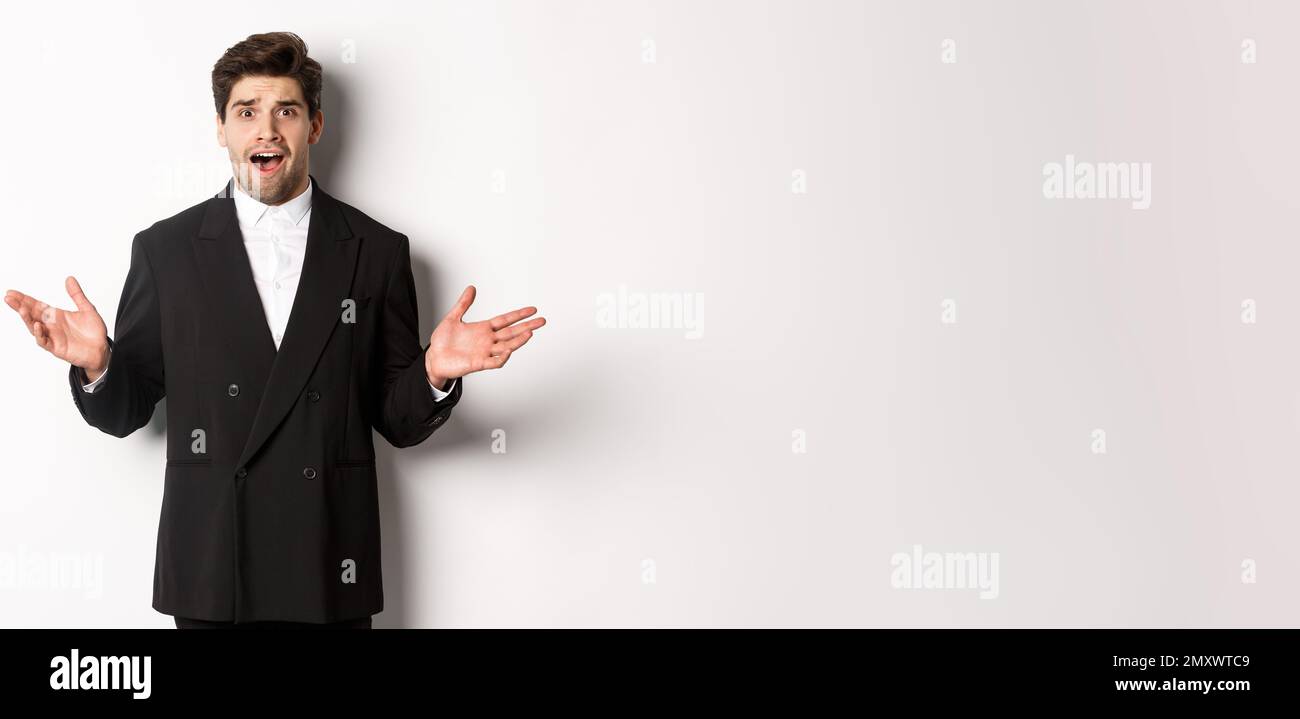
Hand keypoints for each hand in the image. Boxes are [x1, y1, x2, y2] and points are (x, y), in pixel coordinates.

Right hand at [5, 277, 110, 379]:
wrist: (102, 350)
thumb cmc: (93, 332)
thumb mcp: (87, 309)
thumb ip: (77, 295)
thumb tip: (70, 278)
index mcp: (56, 315)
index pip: (36, 305)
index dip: (24, 299)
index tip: (12, 292)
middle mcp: (51, 325)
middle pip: (31, 314)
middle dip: (19, 306)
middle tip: (9, 297)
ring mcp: (52, 337)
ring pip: (34, 327)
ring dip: (27, 319)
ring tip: (22, 309)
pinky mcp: (57, 347)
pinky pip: (44, 341)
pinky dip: (40, 334)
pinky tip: (37, 325)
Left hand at [425, 285, 545, 386]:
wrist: (434, 359)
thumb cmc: (443, 342)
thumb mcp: (452, 318)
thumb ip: (463, 304)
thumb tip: (471, 288)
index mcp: (483, 329)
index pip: (505, 320)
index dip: (518, 315)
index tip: (532, 310)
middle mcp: (487, 341)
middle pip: (511, 332)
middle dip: (527, 326)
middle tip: (542, 321)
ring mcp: (484, 352)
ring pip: (507, 346)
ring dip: (518, 340)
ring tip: (530, 333)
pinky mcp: (478, 363)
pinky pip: (494, 362)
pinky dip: (502, 357)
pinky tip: (508, 350)